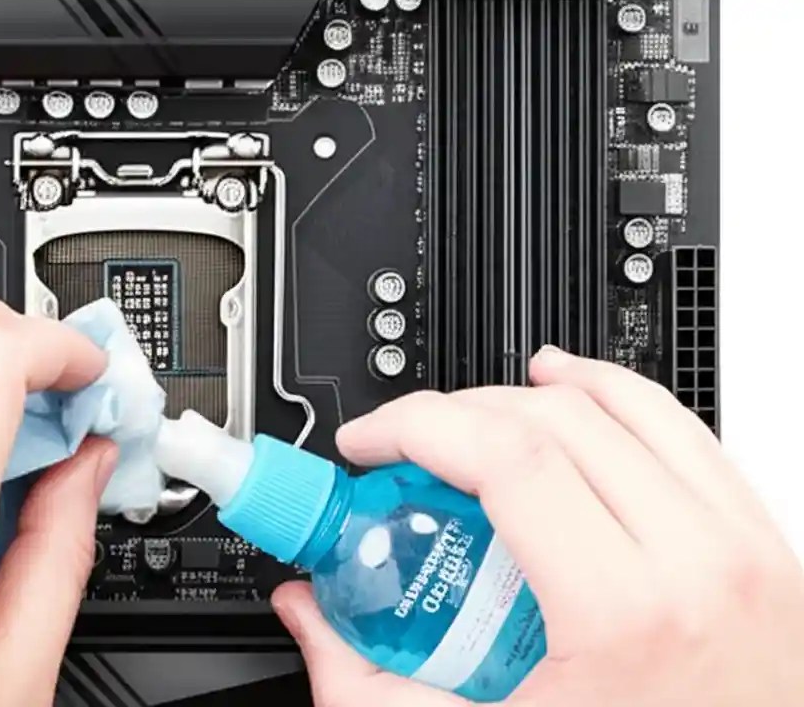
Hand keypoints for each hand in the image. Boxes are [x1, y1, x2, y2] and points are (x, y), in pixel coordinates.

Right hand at [272, 347, 803, 705]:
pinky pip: (683, 430)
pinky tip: (571, 401)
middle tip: (404, 449)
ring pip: (625, 405)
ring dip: (531, 391)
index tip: (372, 443)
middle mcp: (698, 563)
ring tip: (472, 413)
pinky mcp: (759, 543)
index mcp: (625, 615)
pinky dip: (615, 397)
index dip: (418, 426)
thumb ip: (369, 684)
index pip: (510, 457)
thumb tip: (309, 611)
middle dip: (455, 412)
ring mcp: (739, 546)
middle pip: (556, 419)